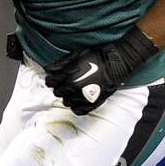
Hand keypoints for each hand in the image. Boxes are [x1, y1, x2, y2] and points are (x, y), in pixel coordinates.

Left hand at [43, 27, 157, 114]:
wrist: (116, 64)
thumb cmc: (97, 57)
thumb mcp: (76, 55)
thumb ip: (61, 63)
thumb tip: (49, 69)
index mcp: (68, 77)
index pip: (50, 83)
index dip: (52, 79)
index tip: (55, 78)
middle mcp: (73, 89)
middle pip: (57, 93)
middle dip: (60, 87)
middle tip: (67, 82)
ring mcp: (82, 98)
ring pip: (66, 102)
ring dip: (68, 96)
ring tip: (75, 89)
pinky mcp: (91, 104)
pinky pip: (77, 110)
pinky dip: (76, 106)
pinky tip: (80, 98)